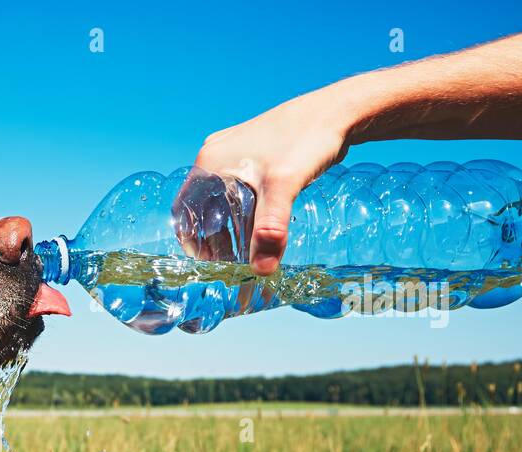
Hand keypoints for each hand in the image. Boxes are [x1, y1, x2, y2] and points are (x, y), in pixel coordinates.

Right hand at [187, 88, 352, 274]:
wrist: (336, 111)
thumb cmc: (306, 140)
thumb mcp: (284, 188)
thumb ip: (270, 230)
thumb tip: (262, 271)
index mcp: (210, 162)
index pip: (184, 210)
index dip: (191, 239)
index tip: (208, 262)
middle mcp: (216, 155)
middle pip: (202, 206)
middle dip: (213, 236)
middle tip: (230, 260)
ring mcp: (234, 151)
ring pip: (220, 198)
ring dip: (229, 224)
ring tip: (246, 246)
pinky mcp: (253, 152)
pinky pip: (237, 188)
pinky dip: (243, 209)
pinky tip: (261, 222)